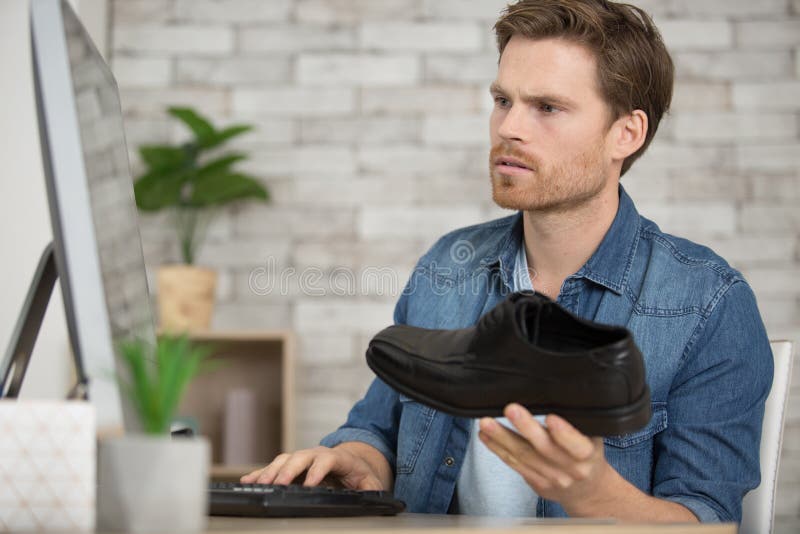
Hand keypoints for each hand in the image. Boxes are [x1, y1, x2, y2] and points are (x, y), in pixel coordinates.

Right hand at [240, 444, 385, 490]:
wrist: (354, 462)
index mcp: (338, 458)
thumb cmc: (361, 474)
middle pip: (300, 457)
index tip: (309, 484)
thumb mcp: (372, 482)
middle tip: (279, 484)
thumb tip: (372, 498)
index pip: (326, 460)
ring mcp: (304, 458)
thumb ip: (371, 489)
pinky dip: (261, 473)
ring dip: (271, 472)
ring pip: (284, 460)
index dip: (317, 471)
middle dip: (288, 471)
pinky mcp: (293, 466)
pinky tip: (249, 481)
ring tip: (259, 484)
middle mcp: (318, 454)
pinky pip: (275, 467)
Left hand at [478, 403, 612, 513]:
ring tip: (486, 423)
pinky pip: (514, 464)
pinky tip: (485, 436)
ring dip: (501, 438)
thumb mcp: (592, 438)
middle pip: (545, 448)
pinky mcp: (536, 483)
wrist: (587, 490)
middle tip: (510, 409)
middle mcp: (571, 469)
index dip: (564, 433)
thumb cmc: (587, 455)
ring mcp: (553, 478)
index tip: (551, 417)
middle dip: (526, 427)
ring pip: (524, 456)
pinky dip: (497, 449)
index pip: (577, 445)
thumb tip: (557, 391)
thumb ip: (577, 422)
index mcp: (588, 454)